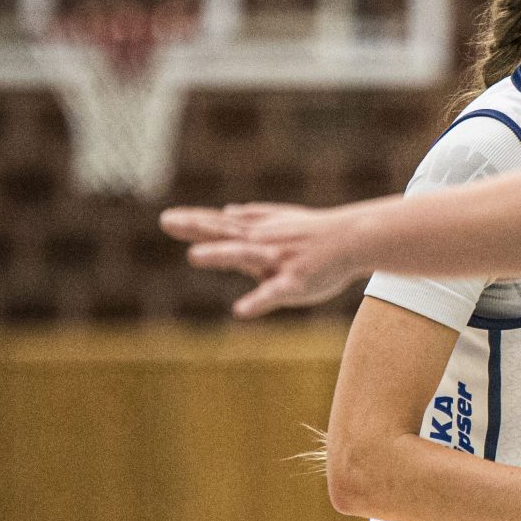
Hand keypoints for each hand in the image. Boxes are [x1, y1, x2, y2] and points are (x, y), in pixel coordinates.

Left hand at [160, 202, 369, 316]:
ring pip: (246, 255)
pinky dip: (258, 299)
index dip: (194, 221)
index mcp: (258, 233)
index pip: (221, 225)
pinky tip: (241, 310)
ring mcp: (279, 260)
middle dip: (197, 229)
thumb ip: (255, 216)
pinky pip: (274, 291)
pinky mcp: (296, 281)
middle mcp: (264, 243)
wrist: (354, 238)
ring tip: (194, 256)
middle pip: (225, 234)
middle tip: (166, 221)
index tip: (167, 219)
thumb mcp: (283, 219)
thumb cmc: (318, 232)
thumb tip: (229, 210)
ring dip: (220, 254)